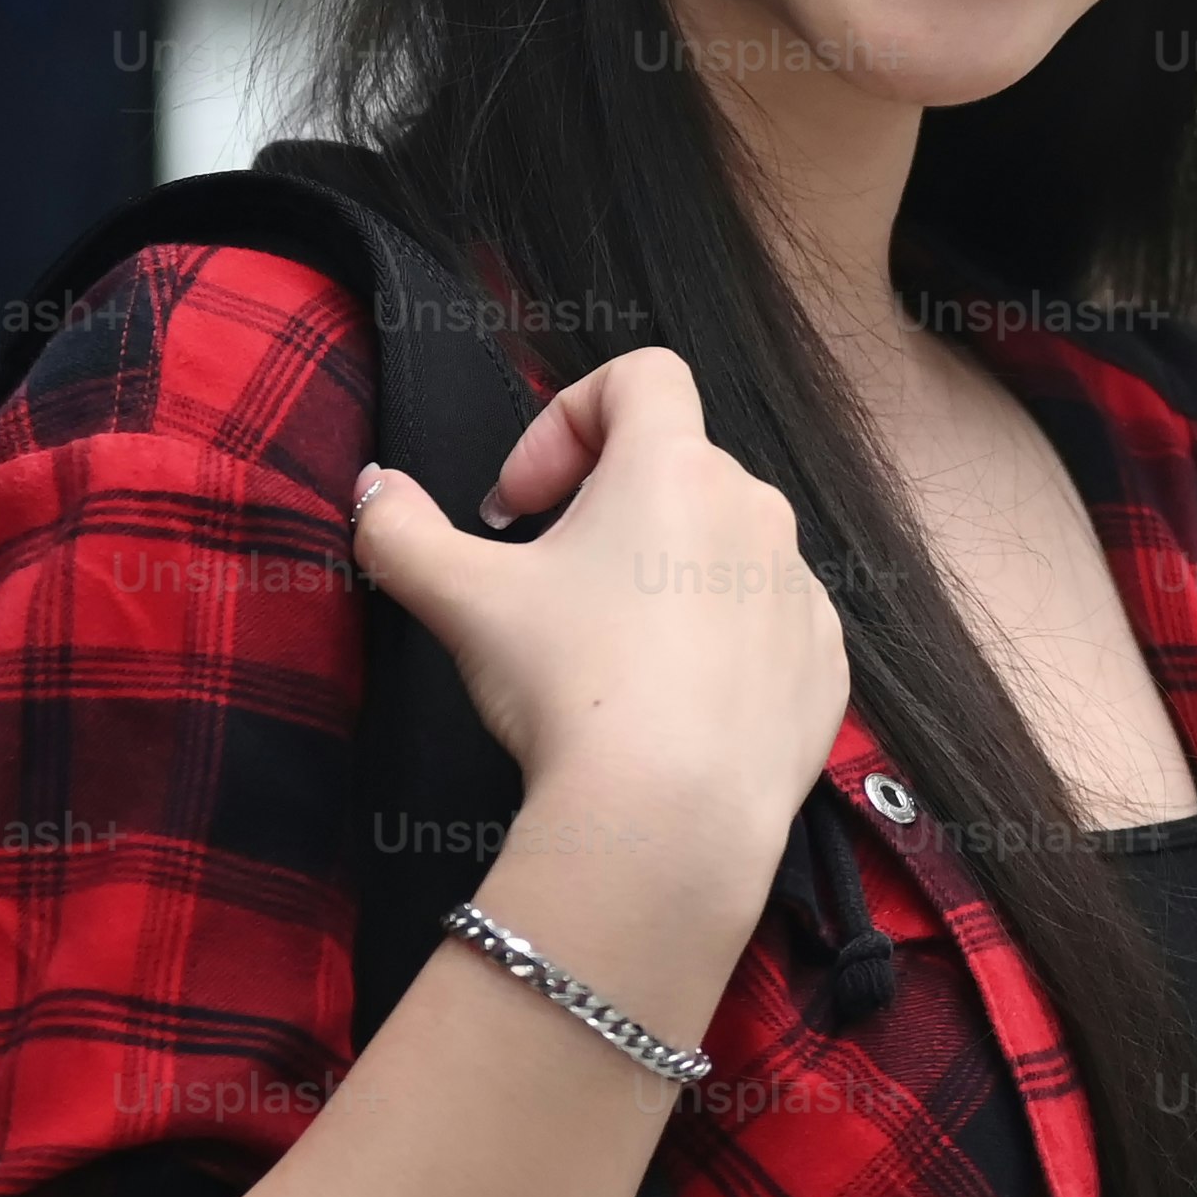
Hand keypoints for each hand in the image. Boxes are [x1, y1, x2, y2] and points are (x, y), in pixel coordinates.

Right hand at [344, 349, 846, 981]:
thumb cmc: (569, 685)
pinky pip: (768, 626)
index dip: (566, 419)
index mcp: (673, 466)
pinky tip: (671, 708)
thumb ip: (400, 530)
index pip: (640, 376)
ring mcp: (798, 590)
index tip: (521, 506)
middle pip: (678, 467)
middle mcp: (754, 509)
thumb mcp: (460, 601)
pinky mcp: (823, 665)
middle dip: (609, 508)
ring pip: (726, 550)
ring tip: (611, 655)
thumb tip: (373, 490)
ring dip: (667, 576)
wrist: (669, 819)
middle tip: (549, 585)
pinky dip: (722, 645)